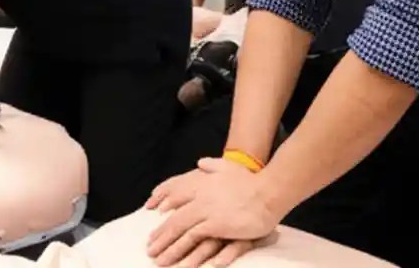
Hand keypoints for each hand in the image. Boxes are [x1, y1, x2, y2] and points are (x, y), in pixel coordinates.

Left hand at [146, 158, 280, 266]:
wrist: (268, 190)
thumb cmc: (251, 180)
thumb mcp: (228, 167)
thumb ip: (212, 165)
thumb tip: (200, 162)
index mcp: (199, 186)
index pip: (174, 198)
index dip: (162, 210)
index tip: (152, 220)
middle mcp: (199, 199)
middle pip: (174, 221)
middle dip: (160, 237)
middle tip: (150, 250)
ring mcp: (207, 212)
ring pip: (182, 233)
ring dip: (169, 249)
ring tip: (159, 261)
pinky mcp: (218, 225)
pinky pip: (198, 240)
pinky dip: (189, 251)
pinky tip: (183, 263)